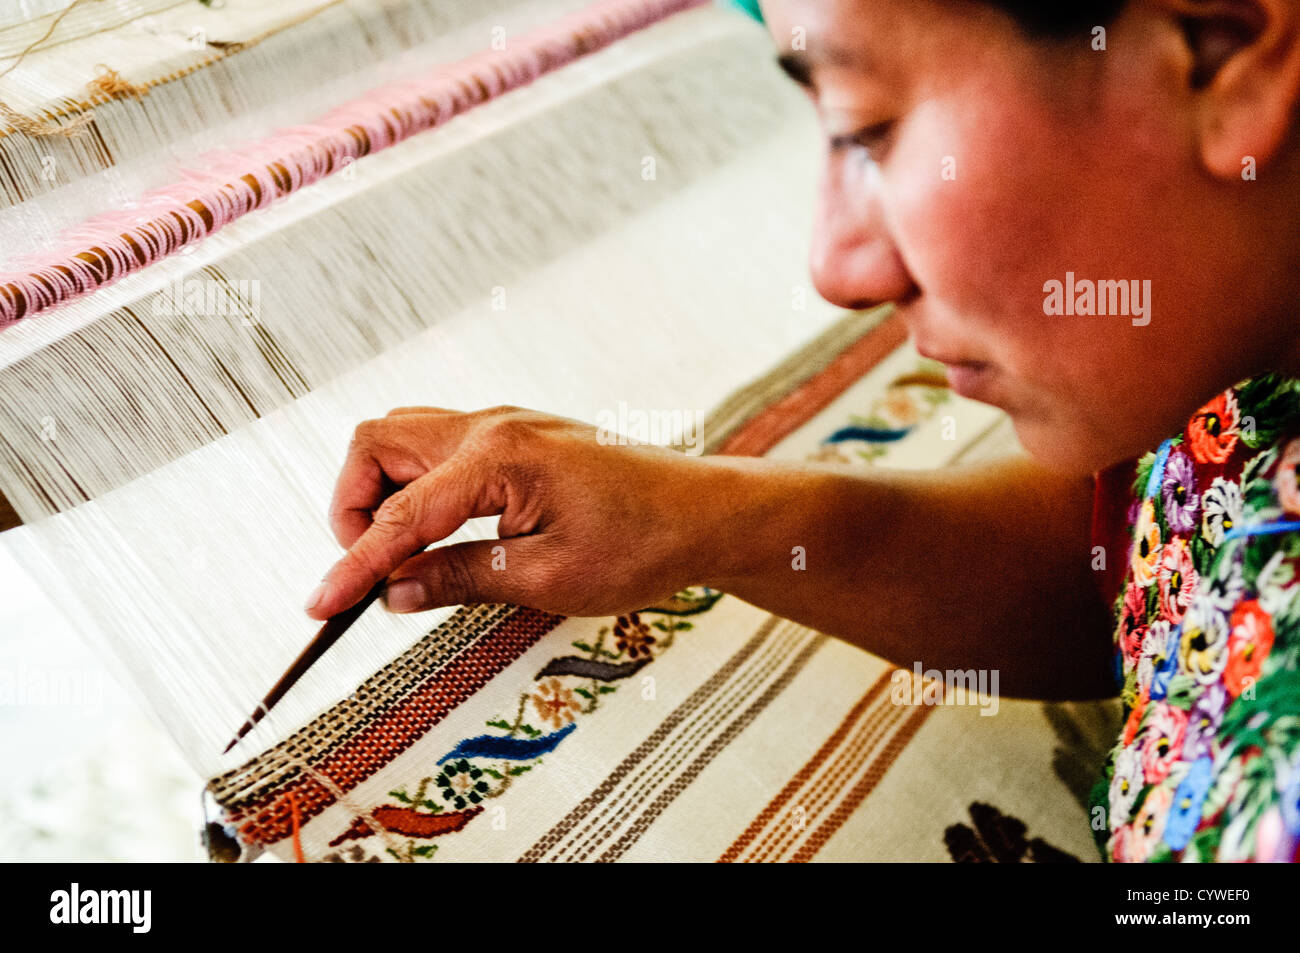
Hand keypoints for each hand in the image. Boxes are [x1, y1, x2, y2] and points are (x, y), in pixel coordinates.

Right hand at [305, 405, 726, 619]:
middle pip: (378, 445)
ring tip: (405, 556)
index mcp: (499, 456)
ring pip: (404, 440)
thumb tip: (393, 592)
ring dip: (384, 494)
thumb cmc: (643, 543)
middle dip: (354, 507)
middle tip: (372, 570)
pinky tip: (441, 534)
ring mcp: (505, 425)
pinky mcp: (516, 438)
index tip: (321, 606)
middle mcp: (493, 425)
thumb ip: (461, 578)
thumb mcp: (549, 578)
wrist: (704, 514)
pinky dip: (419, 488)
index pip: (401, 515)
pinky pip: (440, 449)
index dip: (353, 565)